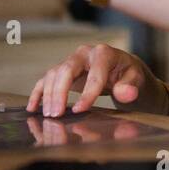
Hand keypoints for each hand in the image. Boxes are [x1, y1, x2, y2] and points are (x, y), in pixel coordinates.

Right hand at [26, 43, 160, 116]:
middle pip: (66, 70)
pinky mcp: (64, 70)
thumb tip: (124, 93)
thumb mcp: (136, 80)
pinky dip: (38, 92)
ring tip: (49, 115)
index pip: (94, 74)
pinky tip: (32, 107)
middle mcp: (84, 53)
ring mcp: (72, 60)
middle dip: (60, 93)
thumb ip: (130, 86)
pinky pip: (47, 79)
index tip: (81, 110)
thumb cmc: (130, 75)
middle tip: (56, 114)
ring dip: (49, 95)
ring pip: (54, 74)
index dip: (87, 93)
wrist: (124, 71)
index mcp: (104, 53)